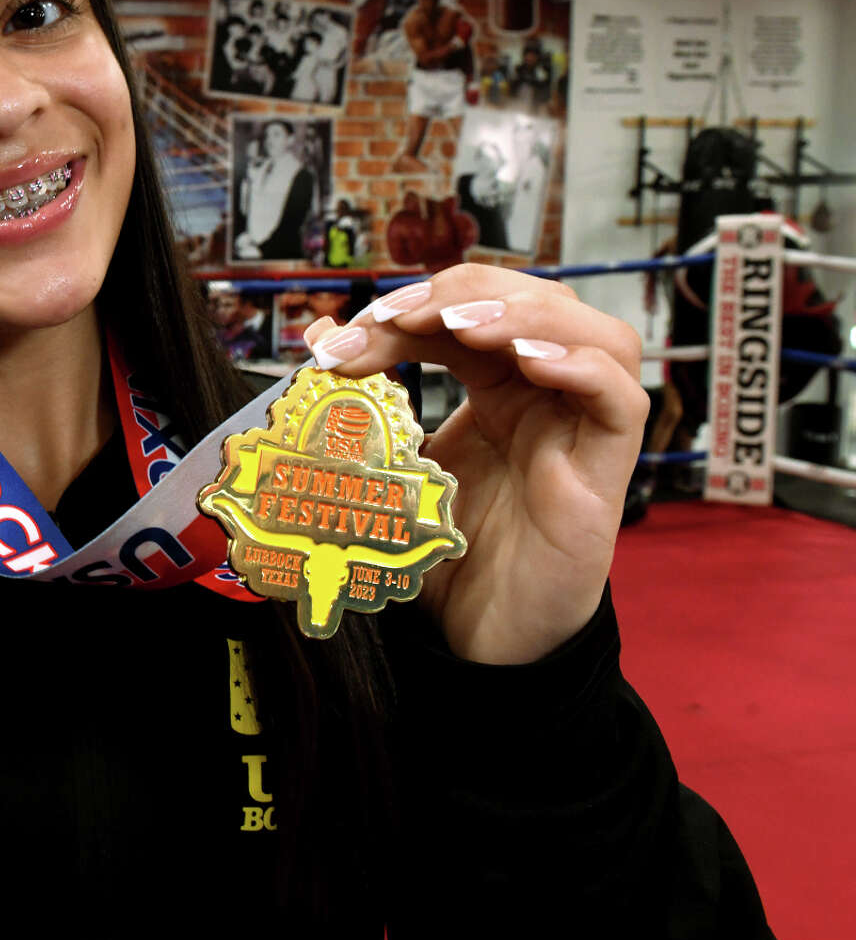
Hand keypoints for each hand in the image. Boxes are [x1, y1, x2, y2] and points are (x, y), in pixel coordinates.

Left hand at [302, 266, 645, 664]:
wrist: (478, 642)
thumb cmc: (443, 558)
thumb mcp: (391, 470)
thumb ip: (363, 407)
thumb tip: (318, 335)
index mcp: (494, 387)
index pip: (464, 313)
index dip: (408, 308)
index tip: (341, 339)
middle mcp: (544, 397)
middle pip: (530, 302)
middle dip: (457, 297)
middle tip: (392, 320)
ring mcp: (579, 431)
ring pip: (595, 333)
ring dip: (524, 313)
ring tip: (460, 327)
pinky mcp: (605, 475)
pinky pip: (620, 400)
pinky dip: (581, 366)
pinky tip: (529, 361)